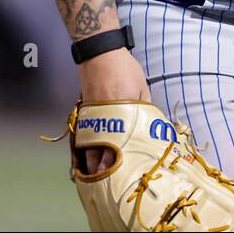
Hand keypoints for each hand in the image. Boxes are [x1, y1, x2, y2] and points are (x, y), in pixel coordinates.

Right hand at [77, 47, 150, 173]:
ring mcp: (92, 113)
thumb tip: (148, 126)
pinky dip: (85, 145)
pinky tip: (85, 154)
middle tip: (104, 180)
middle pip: (100, 147)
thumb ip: (144, 108)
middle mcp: (104, 116)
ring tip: (93, 174)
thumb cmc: (125, 68)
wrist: (101, 52)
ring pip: (89, 142)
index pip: (118, 142)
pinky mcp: (86, 110)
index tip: (118, 172)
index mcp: (121, 111)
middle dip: (101, 165)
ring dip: (91, 158)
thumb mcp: (142, 88)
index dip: (117, 159)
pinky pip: (85, 133)